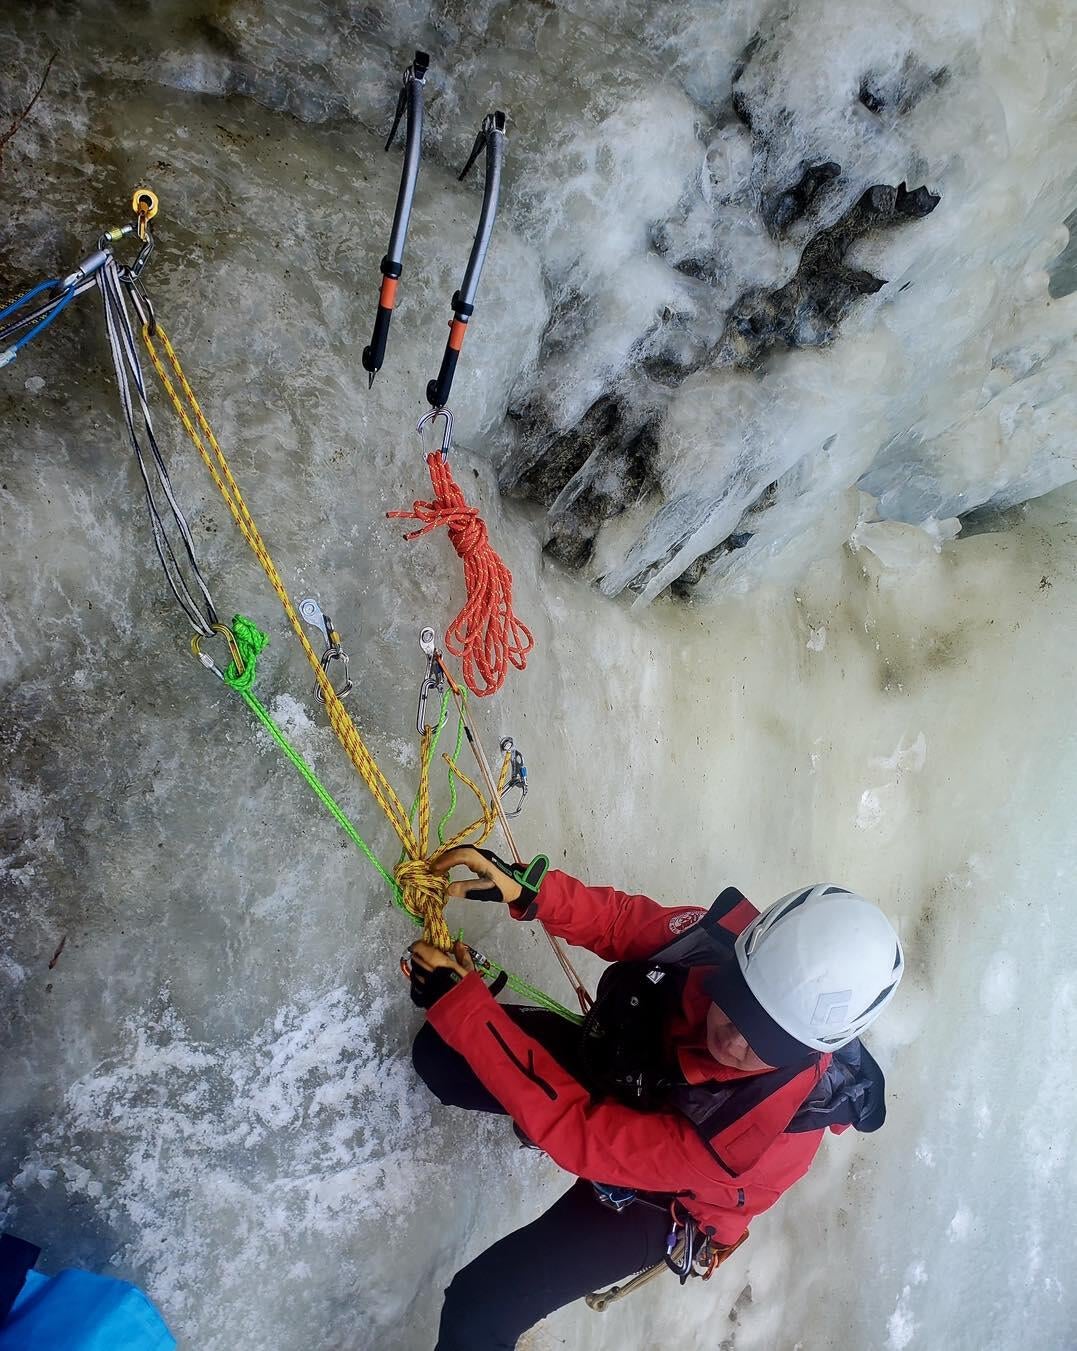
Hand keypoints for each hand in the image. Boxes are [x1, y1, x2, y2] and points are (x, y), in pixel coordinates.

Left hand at [409, 939, 473, 1008]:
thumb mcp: (470, 971)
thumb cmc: (470, 991)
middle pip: (416, 960)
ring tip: (426, 969)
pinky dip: (417, 982)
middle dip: (419, 956)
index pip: (422, 949)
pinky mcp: (422, 999)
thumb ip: (462, 956)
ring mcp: (423, 987)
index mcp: (440, 964)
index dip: (420, 945)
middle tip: (426, 956)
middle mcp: (429, 974)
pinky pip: (414, 987)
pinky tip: (424, 983)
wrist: (466, 1014)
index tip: (422, 944)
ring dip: (418, 968)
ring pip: (413, 972)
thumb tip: (457, 944)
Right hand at [432, 846, 548, 904]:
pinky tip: (449, 867)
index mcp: (483, 861)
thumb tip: (447, 889)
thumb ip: (468, 890)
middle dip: (444, 858)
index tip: (435, 870)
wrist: (521, 886)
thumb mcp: (486, 892)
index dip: (446, 861)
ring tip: (437, 868)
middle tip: (432, 869)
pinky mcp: (482, 859)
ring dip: (448, 857)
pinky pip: (465, 854)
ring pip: (462, 851)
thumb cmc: (504, 889)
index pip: (461, 855)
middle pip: (460, 850)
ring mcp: (482, 856)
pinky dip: (454, 858)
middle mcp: (482, 855)